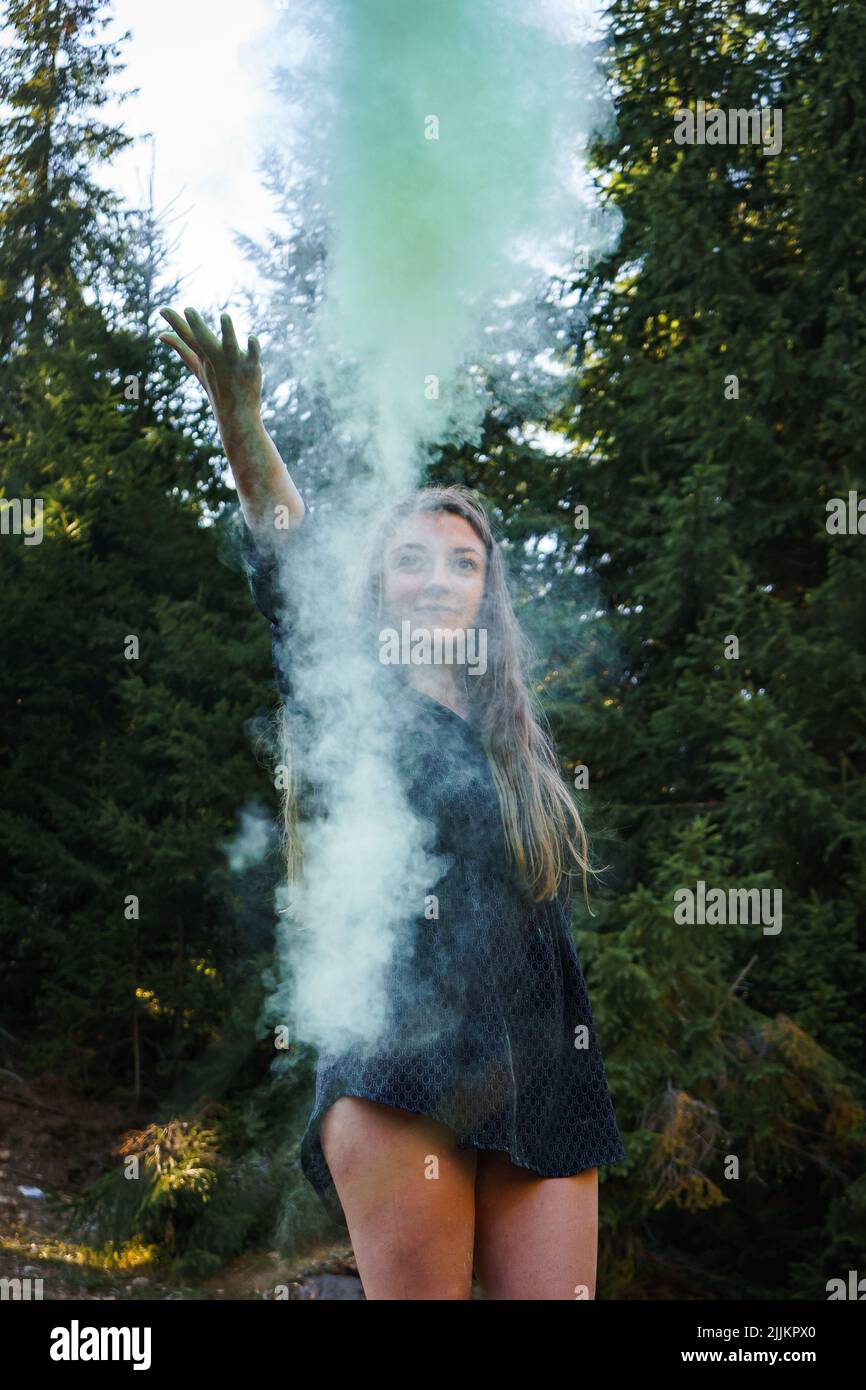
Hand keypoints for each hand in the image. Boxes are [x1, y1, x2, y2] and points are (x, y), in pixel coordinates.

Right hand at [158, 306, 262, 435]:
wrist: (236, 414)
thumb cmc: (217, 385)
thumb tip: (161, 335)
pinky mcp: (251, 368)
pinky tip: (252, 339)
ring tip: (224, 316)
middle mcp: (216, 358)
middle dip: (197, 325)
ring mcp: (233, 363)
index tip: (162, 309)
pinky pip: (252, 357)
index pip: (187, 337)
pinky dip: (252, 349)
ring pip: (230, 345)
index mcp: (204, 355)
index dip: (175, 322)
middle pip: (204, 340)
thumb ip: (181, 348)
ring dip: (227, 332)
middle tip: (188, 309)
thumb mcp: (198, 365)